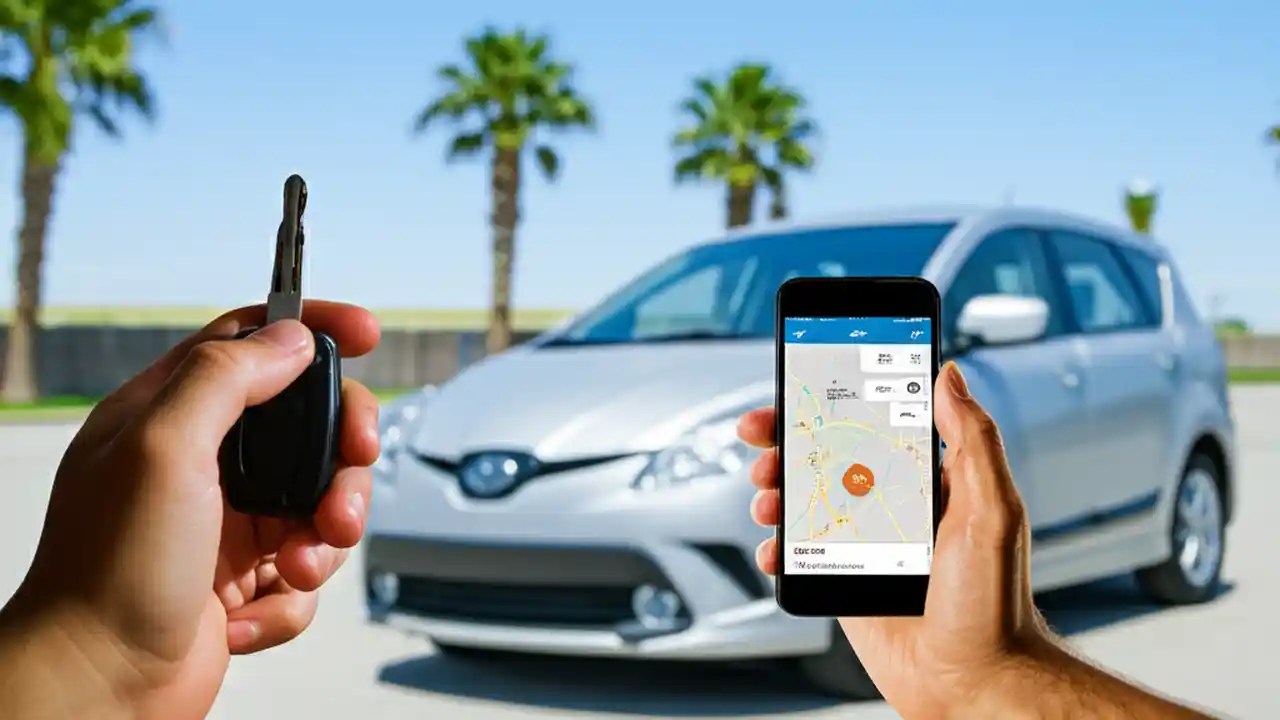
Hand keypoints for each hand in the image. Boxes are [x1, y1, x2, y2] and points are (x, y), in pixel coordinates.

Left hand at [1, 302, 380, 718]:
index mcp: (168, 414)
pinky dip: (291, 597)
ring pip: (320, 499)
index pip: (249, 341)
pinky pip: (307, 569)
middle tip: (354, 466)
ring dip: (325, 536)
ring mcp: (227, 521)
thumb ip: (226, 378)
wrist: (100, 688)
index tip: (365, 333)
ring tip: (297, 565)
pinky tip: (248, 612)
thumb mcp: (163, 449)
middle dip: (342, 452)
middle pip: (308, 424)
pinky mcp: (245, 577)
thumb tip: (291, 339)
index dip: (311, 329)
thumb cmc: (109, 574)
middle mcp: (202, 463)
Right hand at [739, 362, 1054, 716]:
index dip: (833, 402)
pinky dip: (776, 547)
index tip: (800, 387)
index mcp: (928, 480)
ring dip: (774, 491)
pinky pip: (798, 555)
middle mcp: (892, 505)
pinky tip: (774, 550)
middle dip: (786, 442)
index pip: (873, 424)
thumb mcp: (992, 510)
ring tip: (767, 499)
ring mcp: (863, 542)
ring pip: (804, 500)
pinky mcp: (841, 579)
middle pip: (826, 456)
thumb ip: (973, 439)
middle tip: (761, 438)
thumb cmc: (994, 604)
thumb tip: (950, 375)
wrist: (971, 682)